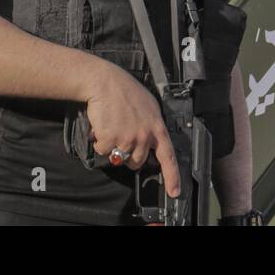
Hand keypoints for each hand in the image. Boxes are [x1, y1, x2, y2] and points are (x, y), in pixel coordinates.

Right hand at [84, 65, 180, 196]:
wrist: (104, 82)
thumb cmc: (125, 92)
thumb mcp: (149, 108)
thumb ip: (152, 127)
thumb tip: (152, 144)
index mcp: (157, 127)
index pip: (168, 157)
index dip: (172, 177)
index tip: (174, 192)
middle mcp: (144, 135)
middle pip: (137, 162)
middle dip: (128, 154)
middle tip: (123, 134)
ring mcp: (127, 138)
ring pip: (118, 158)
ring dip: (112, 147)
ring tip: (112, 126)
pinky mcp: (111, 139)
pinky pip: (103, 151)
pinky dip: (100, 142)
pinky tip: (102, 126)